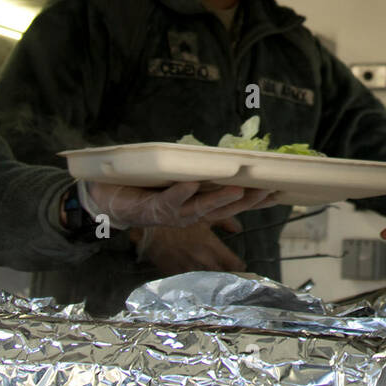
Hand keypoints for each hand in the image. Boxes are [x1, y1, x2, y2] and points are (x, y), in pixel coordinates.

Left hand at [82, 179, 274, 228]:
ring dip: (219, 200)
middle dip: (247, 202)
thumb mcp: (176, 184)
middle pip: (223, 211)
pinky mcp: (151, 208)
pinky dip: (180, 193)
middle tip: (268, 190)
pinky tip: (190, 183)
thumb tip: (223, 169)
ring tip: (238, 190)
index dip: (255, 202)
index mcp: (196, 210)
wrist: (107, 200)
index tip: (278, 192)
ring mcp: (171, 214)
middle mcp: (188, 216)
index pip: (233, 208)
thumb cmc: (144, 189)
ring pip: (200, 209)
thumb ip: (199, 181)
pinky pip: (168, 201)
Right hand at [134, 222, 245, 273]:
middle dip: (228, 276)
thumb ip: (225, 222)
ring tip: (217, 281)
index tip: (242, 267)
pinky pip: (191, 283)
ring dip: (213, 281)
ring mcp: (189, 269)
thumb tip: (238, 230)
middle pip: (222, 276)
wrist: (151, 229)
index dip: (239, 267)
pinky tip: (198, 282)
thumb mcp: (204, 216)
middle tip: (233, 276)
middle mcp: (202, 260)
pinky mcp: (176, 275)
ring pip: (208, 281)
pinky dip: (196, 283)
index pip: (233, 264)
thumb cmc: (179, 218)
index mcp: (211, 246)